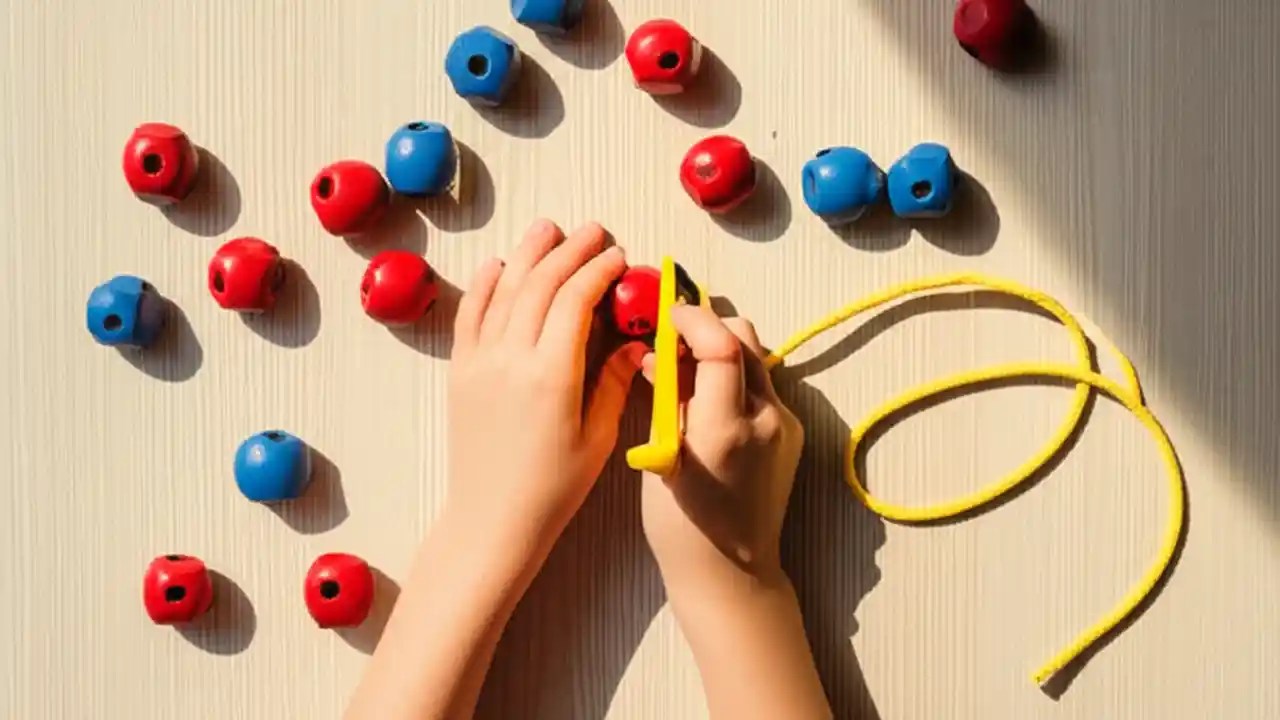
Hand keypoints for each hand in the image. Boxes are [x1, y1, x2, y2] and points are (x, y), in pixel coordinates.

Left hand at [447, 219, 642, 554]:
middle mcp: (511, 359)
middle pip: (540, 285)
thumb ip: (613, 383)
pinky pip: (469, 315)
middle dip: (569, 252)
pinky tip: (497, 264)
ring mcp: (479, 363)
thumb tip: (631, 343)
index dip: (598, 271)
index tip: (618, 256)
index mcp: (552, 376)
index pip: (575, 301)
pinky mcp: (460, 372)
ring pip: (503, 291)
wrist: (493, 519)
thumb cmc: (553, 488)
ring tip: (548, 229)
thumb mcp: (598, 438)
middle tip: (593, 231)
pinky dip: (484, 284)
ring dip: (527, 255)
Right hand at [640, 306, 804, 578]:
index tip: (666, 313)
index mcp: (725, 430)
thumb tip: (662, 353)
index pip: (721, 346)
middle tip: (671, 336)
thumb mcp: (661, 457)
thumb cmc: (682, 526)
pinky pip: (763, 385)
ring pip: (756, 357)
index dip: (692, 318)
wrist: (732, 572)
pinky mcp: (792, 433)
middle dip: (707, 326)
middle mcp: (765, 420)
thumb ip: (668, 399)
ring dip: (721, 348)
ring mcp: (785, 425)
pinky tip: (708, 397)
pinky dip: (734, 376)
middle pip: (744, 338)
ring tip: (685, 367)